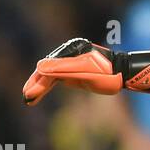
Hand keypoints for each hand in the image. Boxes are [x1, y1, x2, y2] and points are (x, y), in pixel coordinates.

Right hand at [22, 38, 149, 105]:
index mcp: (70, 50)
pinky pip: (56, 78)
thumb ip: (63, 70)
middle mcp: (67, 52)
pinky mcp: (72, 69)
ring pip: (50, 75)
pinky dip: (48, 86)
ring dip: (39, 87)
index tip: (29, 95)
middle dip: (36, 84)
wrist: (123, 74)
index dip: (38, 82)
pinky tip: (39, 94)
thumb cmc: (108, 74)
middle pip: (46, 70)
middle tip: (26, 98)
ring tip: (28, 99)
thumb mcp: (86, 73)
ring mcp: (69, 60)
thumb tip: (39, 68)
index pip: (49, 68)